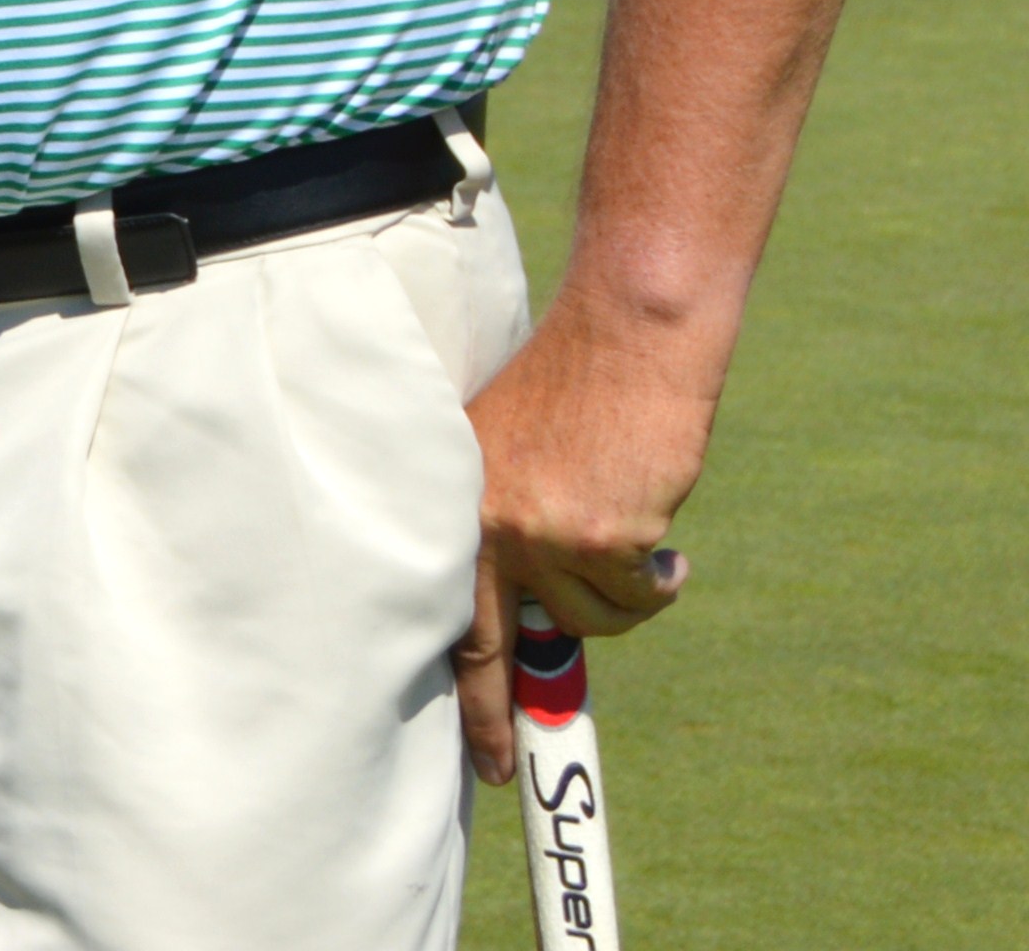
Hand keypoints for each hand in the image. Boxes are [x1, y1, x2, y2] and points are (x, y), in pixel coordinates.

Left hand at [456, 307, 708, 784]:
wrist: (627, 338)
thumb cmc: (574, 385)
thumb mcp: (505, 449)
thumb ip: (497, 519)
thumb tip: (519, 609)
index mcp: (448, 495)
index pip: (437, 604)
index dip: (450, 678)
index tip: (463, 739)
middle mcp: (480, 520)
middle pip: (485, 642)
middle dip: (497, 713)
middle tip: (505, 766)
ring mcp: (539, 532)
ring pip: (589, 618)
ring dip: (621, 597)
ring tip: (636, 543)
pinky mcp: (602, 538)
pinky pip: (637, 595)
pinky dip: (660, 580)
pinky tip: (668, 545)